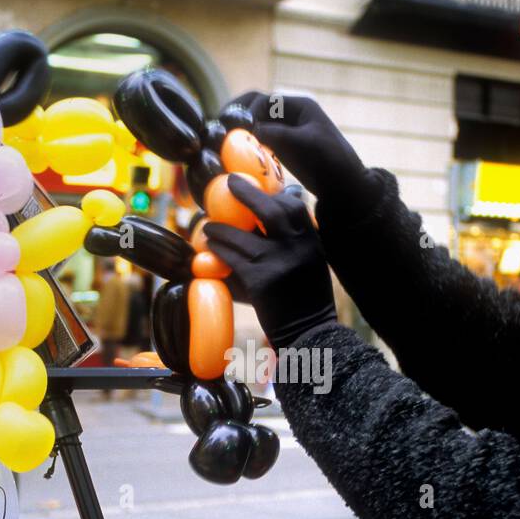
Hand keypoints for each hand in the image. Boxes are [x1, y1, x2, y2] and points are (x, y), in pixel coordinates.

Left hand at [203, 175, 337, 349]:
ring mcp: (278, 264)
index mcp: (312, 243)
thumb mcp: (311, 265)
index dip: (274, 194)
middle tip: (229, 184)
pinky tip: (209, 248)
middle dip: (247, 194)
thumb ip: (295, 243)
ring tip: (207, 227)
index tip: (258, 190)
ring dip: (220, 228)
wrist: (309, 334)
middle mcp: (297, 249)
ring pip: (242, 236)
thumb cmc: (306, 302)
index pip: (294, 207)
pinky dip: (218, 251)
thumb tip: (268, 218)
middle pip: (270, 210)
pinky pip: (232, 259)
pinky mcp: (259, 282)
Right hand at [224, 92, 375, 209]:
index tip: (235, 129)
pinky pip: (259, 140)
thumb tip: (247, 130)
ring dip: (238, 129)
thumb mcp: (304, 144)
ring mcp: (285, 131)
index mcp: (299, 106)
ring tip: (220, 140)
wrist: (344, 187)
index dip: (246, 112)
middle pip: (255, 106)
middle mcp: (290, 114)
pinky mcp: (282, 147)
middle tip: (218, 127)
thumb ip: (276, 134)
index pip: (264, 100)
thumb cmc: (330, 162)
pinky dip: (246, 143)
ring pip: (255, 123)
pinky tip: (233, 153)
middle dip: (236, 115)